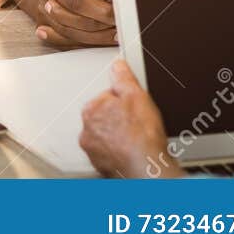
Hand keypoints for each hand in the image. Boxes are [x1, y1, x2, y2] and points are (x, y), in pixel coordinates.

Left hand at [80, 59, 179, 177]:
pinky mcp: (101, 167)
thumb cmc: (141, 135)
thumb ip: (123, 77)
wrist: (147, 167)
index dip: (125, 102)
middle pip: (106, 118)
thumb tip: (117, 65)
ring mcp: (93, 151)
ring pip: (108, 138)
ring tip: (137, 140)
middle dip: (120, 119)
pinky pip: (111, 155)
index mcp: (91, 110)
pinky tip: (133, 153)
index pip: (107, 98)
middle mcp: (87, 131)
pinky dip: (120, 154)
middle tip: (138, 125)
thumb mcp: (136, 95)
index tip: (135, 108)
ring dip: (119, 138)